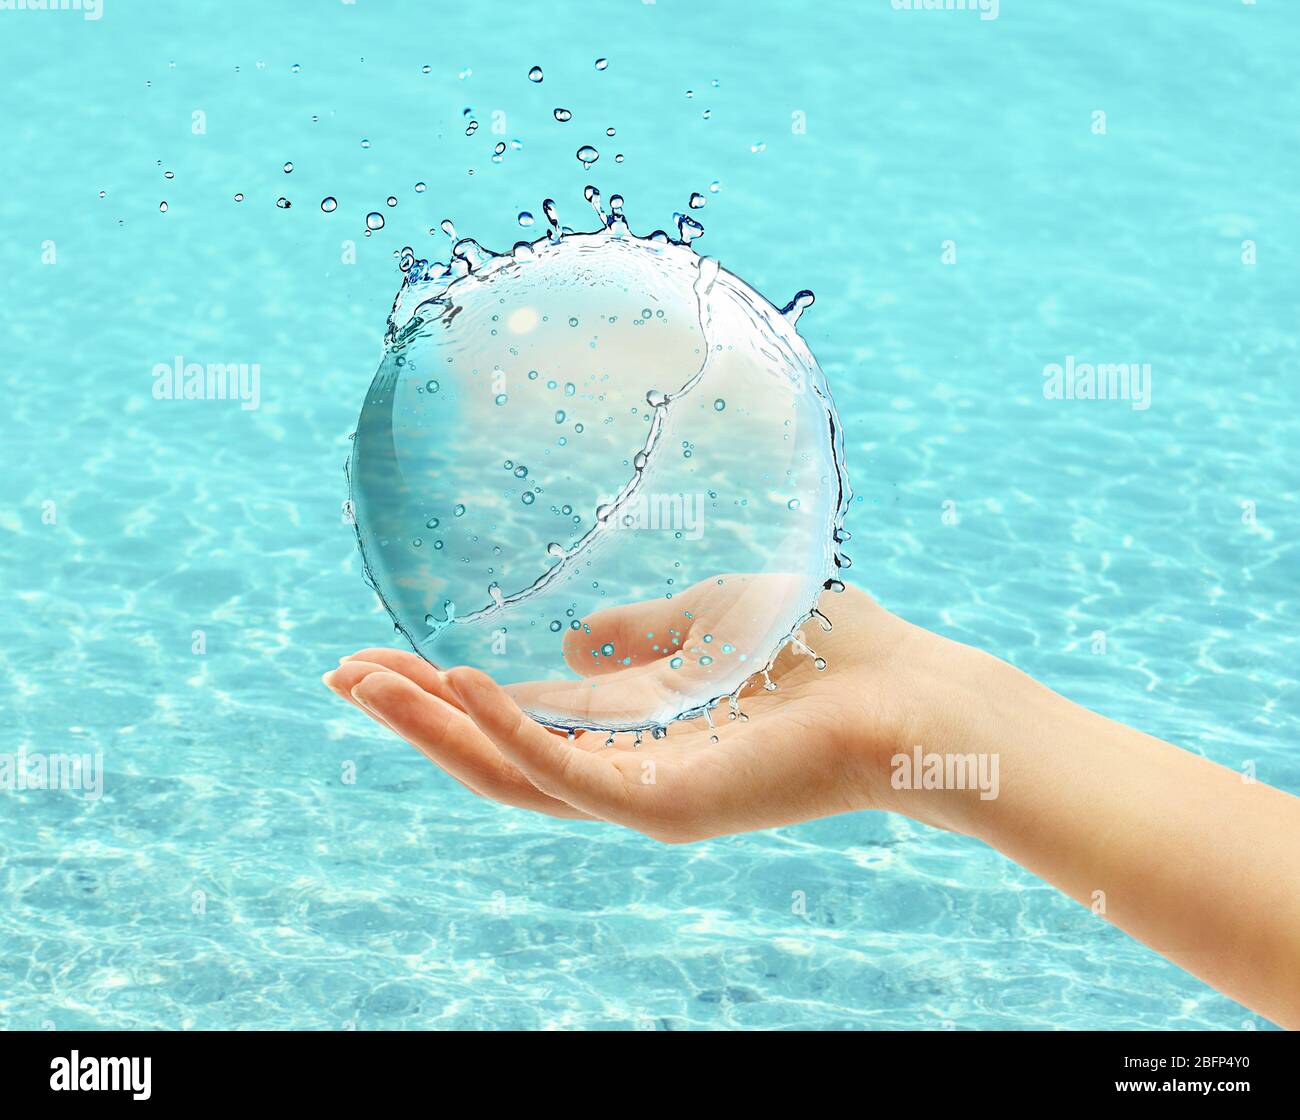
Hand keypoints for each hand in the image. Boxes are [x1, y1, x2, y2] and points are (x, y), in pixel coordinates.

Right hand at [322, 579, 929, 841]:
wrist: (905, 694)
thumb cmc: (818, 650)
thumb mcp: (707, 620)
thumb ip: (638, 634)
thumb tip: (569, 637)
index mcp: (630, 724)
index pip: (518, 714)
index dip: (445, 691)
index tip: (379, 656)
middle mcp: (622, 767)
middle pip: (492, 752)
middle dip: (412, 714)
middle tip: (337, 673)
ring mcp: (638, 793)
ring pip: (508, 773)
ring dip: (431, 727)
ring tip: (364, 679)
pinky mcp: (662, 804)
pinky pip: (564, 772)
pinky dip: (503, 731)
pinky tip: (454, 681)